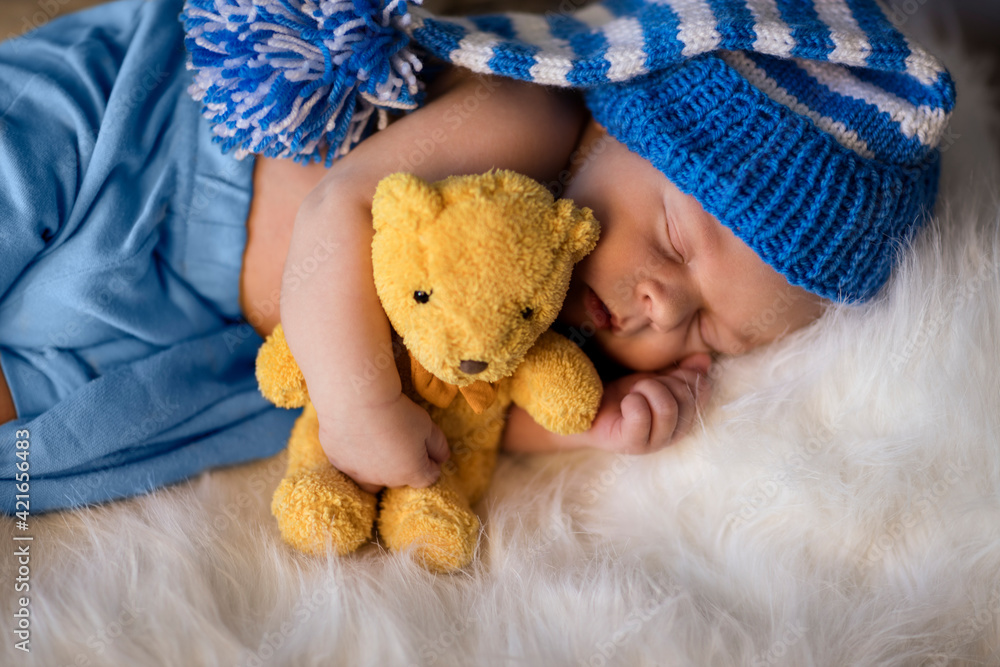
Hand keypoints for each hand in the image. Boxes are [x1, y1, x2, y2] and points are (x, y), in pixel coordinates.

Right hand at [316, 393, 450, 494]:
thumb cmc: (397, 412)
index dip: (431, 462)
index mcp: (410, 473)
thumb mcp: (427, 425)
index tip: (428, 447)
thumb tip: (442, 458)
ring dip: (377, 467)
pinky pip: (348, 463)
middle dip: (404, 465)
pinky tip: (355, 435)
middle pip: (399, 479)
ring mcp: (358, 472)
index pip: (428, 477)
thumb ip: (438, 446)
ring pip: (370, 478)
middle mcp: (384, 480)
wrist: (356, 399)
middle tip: (401, 439)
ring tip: (377, 444)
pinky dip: (354, 454)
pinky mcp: (337, 461)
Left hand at [585, 355, 712, 454]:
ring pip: (667, 407)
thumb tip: (705, 359)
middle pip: (685, 399)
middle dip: (661, 381)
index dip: (682, 374)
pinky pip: (642, 417)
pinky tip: (625, 403)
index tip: (660, 375)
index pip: (702, 391)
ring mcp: (653, 443)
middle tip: (640, 385)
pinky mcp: (632, 444)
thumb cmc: (623, 394)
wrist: (588, 407)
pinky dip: (632, 402)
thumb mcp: (655, 378)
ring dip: (646, 389)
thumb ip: (681, 372)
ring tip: (632, 393)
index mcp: (684, 417)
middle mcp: (673, 434)